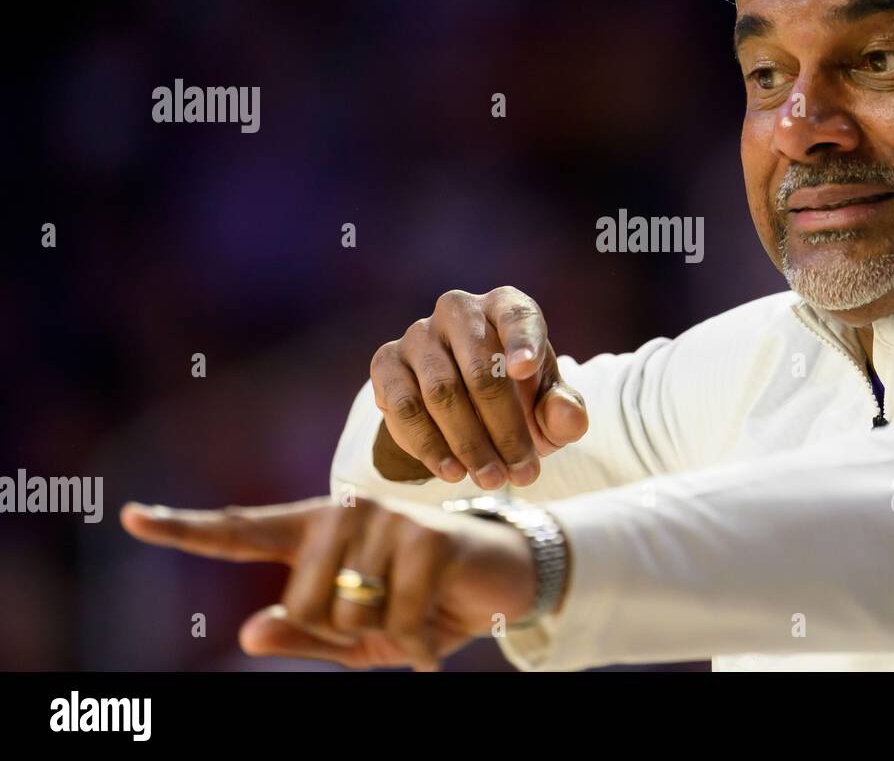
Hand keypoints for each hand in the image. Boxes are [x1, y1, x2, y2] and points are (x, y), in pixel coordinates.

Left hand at [120, 496, 538, 670]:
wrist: (501, 582)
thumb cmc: (421, 604)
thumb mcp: (357, 638)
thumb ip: (303, 635)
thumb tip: (247, 631)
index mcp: (315, 531)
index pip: (242, 532)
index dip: (185, 530)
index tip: (131, 517)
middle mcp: (343, 513)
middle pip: (300, 603)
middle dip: (343, 631)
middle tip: (387, 614)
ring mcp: (384, 519)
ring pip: (346, 615)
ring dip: (384, 635)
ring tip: (416, 609)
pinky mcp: (424, 537)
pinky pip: (391, 620)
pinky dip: (414, 641)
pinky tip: (435, 623)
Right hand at [370, 287, 587, 487]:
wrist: (464, 404)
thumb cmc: (518, 396)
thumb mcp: (548, 405)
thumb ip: (565, 411)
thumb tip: (568, 417)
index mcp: (505, 307)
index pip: (516, 315)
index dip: (522, 341)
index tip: (526, 368)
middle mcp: (458, 311)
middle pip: (479, 369)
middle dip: (503, 428)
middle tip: (522, 472)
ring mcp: (418, 334)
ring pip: (441, 391)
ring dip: (468, 443)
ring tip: (491, 479)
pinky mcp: (387, 362)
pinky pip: (404, 406)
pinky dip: (429, 445)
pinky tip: (452, 471)